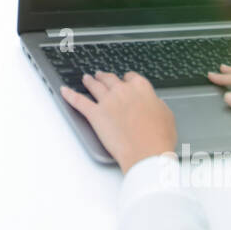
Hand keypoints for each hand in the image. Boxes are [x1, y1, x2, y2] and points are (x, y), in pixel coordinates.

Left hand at [60, 71, 175, 172]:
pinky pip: (78, 101)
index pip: (131, 77)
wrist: (146, 153)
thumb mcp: (166, 116)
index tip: (125, 80)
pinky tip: (64, 91)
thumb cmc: (159, 138)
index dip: (127, 79)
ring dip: (89, 81)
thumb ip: (157, 104)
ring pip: (94, 86)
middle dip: (105, 77)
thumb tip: (154, 102)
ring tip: (86, 79)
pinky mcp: (95, 114)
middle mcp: (123, 91)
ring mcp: (107, 101)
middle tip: (101, 76)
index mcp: (141, 88)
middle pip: (110, 79)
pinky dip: (69, 95)